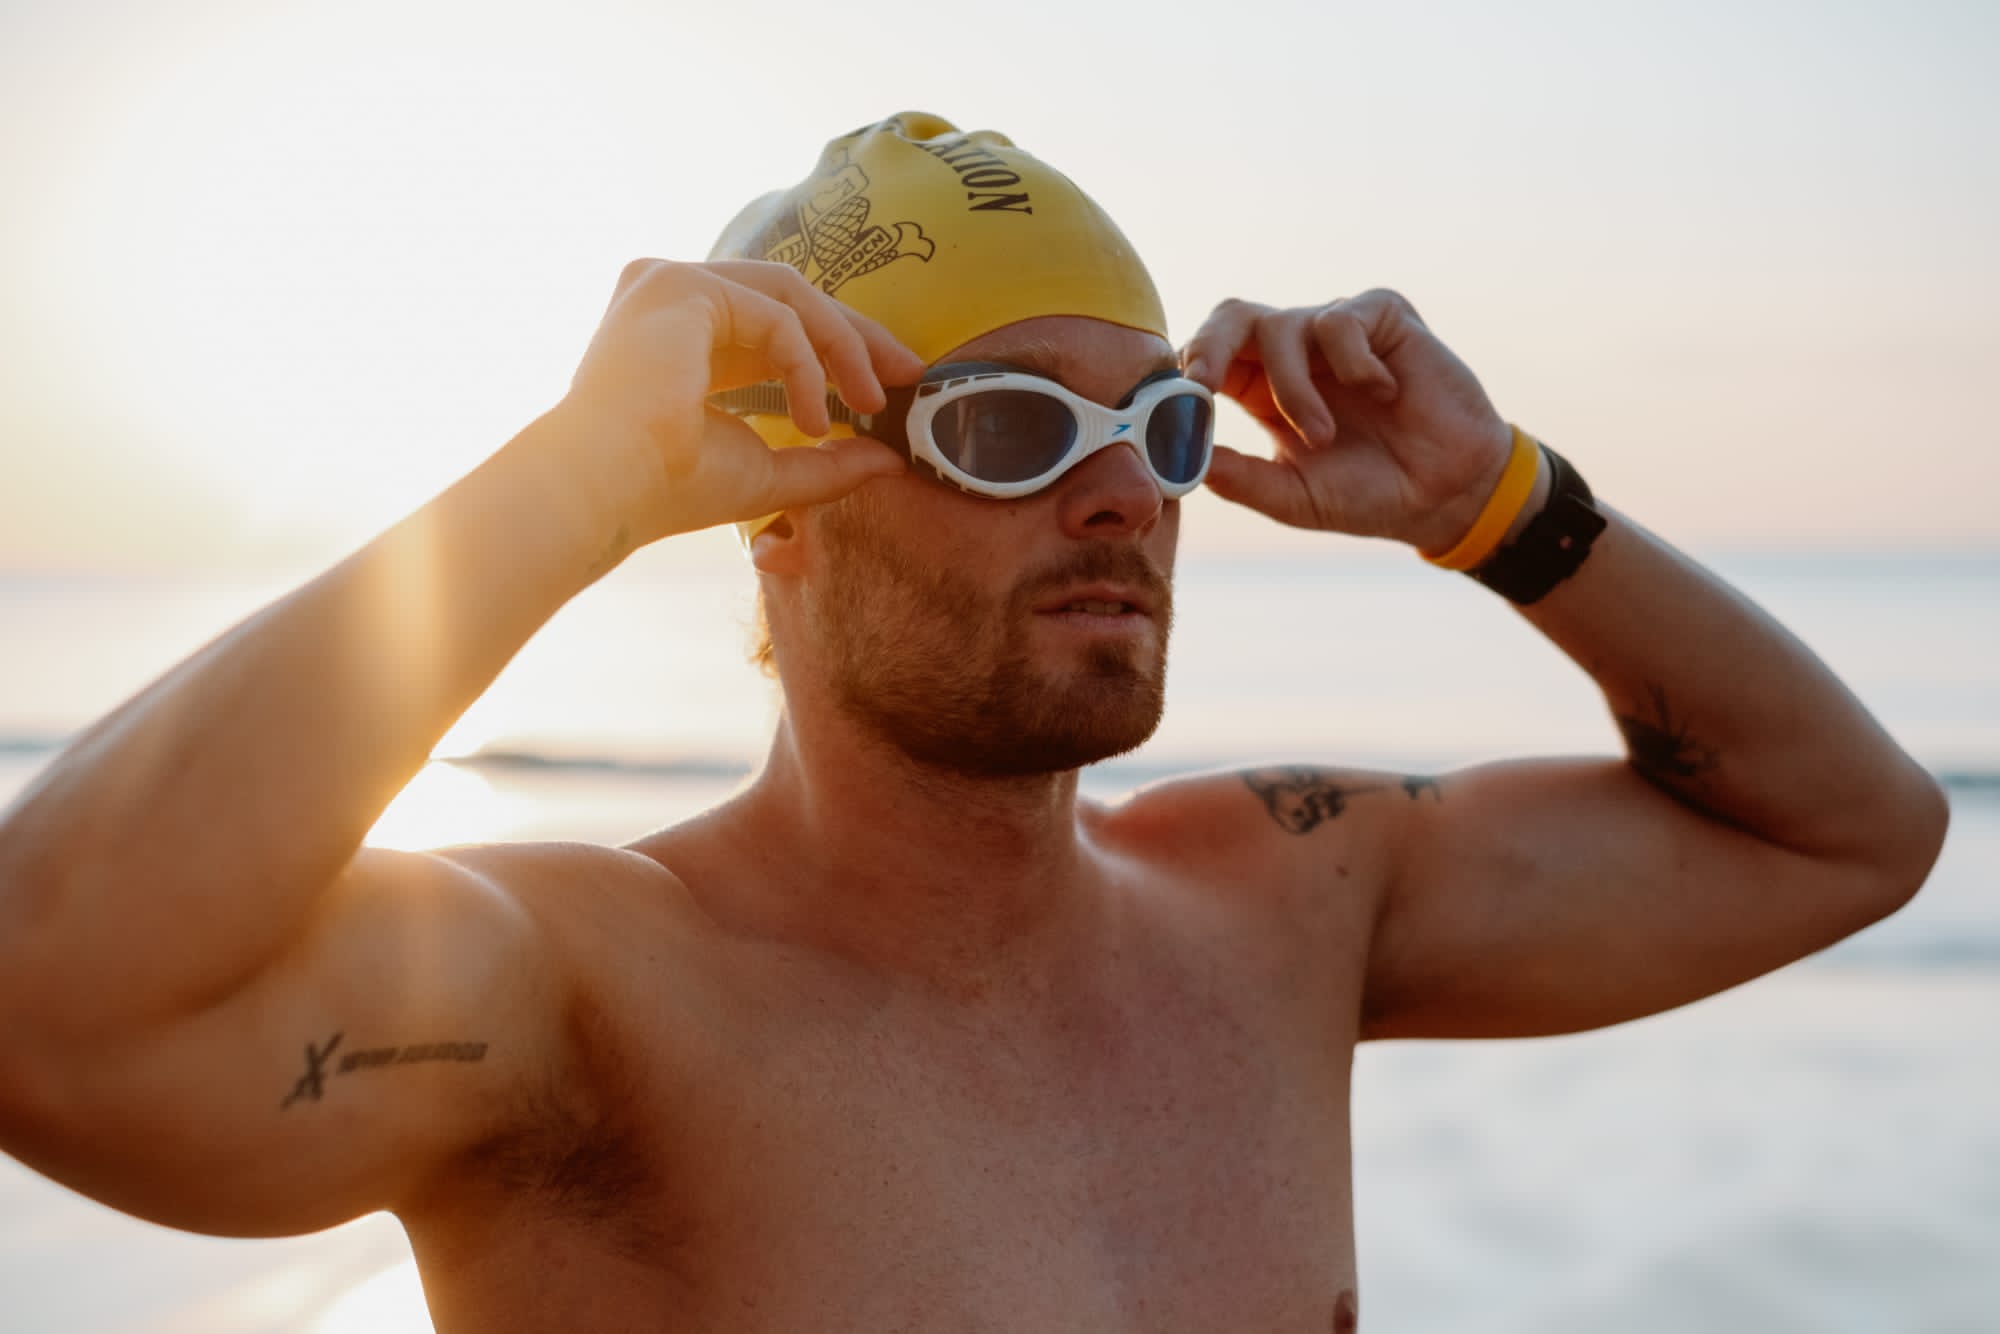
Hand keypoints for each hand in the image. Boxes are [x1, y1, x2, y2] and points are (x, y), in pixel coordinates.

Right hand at [553, 259, 924, 544]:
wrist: (608, 490)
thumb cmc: (668, 488)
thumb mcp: (769, 472)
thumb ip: (828, 462)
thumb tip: (891, 461)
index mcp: (687, 337)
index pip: (777, 323)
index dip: (839, 348)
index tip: (889, 385)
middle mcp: (675, 299)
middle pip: (790, 295)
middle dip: (856, 335)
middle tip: (909, 373)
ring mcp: (672, 284)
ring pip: (790, 295)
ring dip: (843, 345)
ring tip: (870, 402)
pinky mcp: (680, 286)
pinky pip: (774, 315)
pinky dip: (806, 366)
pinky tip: (812, 421)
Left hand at [1181, 290, 1513, 552]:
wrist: (1447, 494)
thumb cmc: (1366, 495)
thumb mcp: (1291, 497)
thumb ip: (1238, 478)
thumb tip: (1180, 462)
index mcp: (1259, 389)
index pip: (1207, 359)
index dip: (1183, 373)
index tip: (1171, 403)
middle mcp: (1292, 351)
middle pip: (1231, 317)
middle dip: (1209, 344)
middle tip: (1202, 382)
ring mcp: (1336, 329)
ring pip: (1284, 327)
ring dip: (1294, 388)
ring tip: (1323, 438)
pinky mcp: (1381, 316)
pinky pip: (1341, 321)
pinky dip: (1352, 364)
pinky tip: (1384, 394)